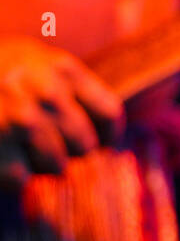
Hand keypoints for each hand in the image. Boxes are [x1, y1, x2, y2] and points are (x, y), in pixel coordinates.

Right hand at [0, 37, 123, 192]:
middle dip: (70, 151)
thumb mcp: (39, 63)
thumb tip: (107, 137)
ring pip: (56, 165)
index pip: (109, 114)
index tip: (103, 144)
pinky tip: (4, 157)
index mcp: (61, 69)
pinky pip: (19, 178)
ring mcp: (17, 119)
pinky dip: (12, 176)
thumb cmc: (1, 70)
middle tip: (50, 145)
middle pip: (84, 144)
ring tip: (27, 150)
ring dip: (42, 164)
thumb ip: (74, 88)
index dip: (108, 135)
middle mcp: (43, 91)